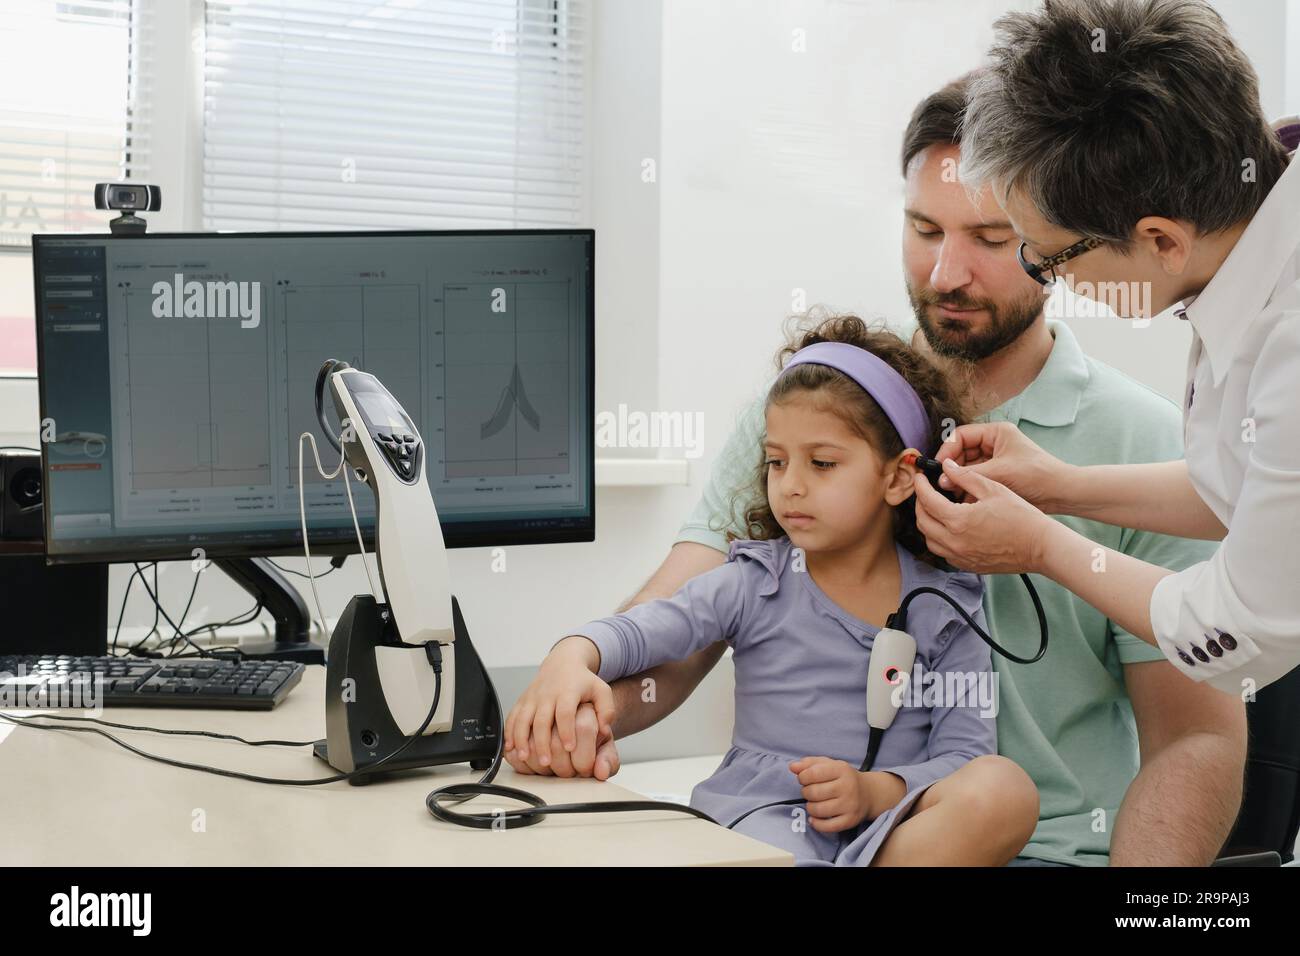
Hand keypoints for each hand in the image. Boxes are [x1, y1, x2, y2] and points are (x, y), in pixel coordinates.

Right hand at [503, 636, 615, 770]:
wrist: (562, 663)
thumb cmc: (583, 681)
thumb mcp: (601, 690)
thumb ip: (607, 710)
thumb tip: (604, 730)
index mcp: (567, 691)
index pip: (565, 712)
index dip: (566, 730)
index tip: (569, 748)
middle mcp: (547, 694)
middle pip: (541, 719)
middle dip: (542, 742)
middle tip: (546, 761)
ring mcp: (532, 697)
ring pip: (523, 719)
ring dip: (521, 738)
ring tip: (525, 756)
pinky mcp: (522, 701)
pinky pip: (512, 717)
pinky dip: (509, 732)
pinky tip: (509, 747)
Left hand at [789, 756, 873, 832]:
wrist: (869, 793)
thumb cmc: (843, 777)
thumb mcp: (829, 764)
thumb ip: (809, 763)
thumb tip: (792, 767)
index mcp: (841, 769)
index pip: (812, 773)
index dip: (802, 777)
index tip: (804, 779)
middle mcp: (847, 787)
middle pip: (814, 792)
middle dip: (806, 792)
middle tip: (810, 792)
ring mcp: (850, 805)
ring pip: (818, 810)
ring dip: (810, 807)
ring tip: (814, 803)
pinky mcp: (850, 821)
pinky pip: (827, 827)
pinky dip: (816, 824)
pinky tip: (814, 818)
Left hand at [913, 458, 1057, 574]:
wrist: (1040, 546)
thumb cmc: (1021, 517)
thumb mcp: (993, 489)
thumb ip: (966, 477)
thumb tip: (947, 466)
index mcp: (958, 520)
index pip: (926, 500)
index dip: (920, 486)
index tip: (920, 479)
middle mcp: (954, 542)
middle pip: (922, 521)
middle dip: (920, 504)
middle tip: (926, 492)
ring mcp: (959, 557)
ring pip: (929, 540)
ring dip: (927, 523)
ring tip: (935, 509)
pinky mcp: (967, 566)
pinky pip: (943, 552)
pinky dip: (939, 539)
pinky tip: (948, 529)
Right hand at [933, 421, 1068, 510]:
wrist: (1062, 494)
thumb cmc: (1037, 475)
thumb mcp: (1000, 472)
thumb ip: (969, 475)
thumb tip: (942, 479)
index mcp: (996, 433)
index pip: (961, 435)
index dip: (947, 450)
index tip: (939, 467)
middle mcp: (994, 444)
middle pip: (961, 452)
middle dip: (952, 468)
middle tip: (944, 484)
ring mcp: (995, 460)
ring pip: (967, 467)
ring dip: (959, 479)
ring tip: (952, 493)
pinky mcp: (998, 476)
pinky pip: (976, 479)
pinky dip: (968, 488)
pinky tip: (964, 499)